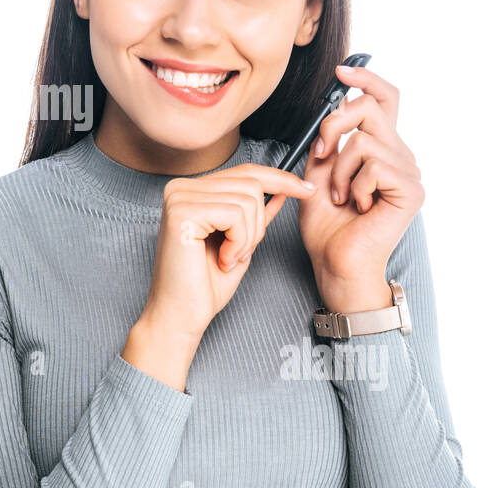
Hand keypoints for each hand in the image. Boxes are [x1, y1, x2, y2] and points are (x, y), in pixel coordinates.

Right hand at [142, 163, 317, 340]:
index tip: (308, 189)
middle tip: (239, 254)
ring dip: (248, 237)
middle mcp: (181, 188)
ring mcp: (179, 197)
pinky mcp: (181, 212)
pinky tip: (222, 259)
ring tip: (228, 258)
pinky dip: (239, 242)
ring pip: (248, 199)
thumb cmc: (203, 286)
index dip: (280, 179)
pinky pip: (235, 214)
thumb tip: (282, 189)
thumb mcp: (241, 243)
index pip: (245, 172)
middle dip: (258, 225)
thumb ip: (257, 214)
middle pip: (251, 184)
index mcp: (192, 191)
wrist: (180, 315)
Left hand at [299, 64, 424, 312]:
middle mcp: (400, 155)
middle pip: (369, 108)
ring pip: (363, 141)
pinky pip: (373, 165)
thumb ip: (328, 140)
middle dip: (334, 125)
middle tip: (321, 154)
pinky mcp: (411, 189)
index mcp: (381, 149)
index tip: (340, 73)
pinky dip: (353, 185)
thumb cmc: (327, 225)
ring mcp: (409, 172)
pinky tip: (357, 206)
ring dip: (339, 170)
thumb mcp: (318, 172)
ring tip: (340, 196)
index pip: (385, 99)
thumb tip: (336, 102)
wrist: (335, 262)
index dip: (365, 80)